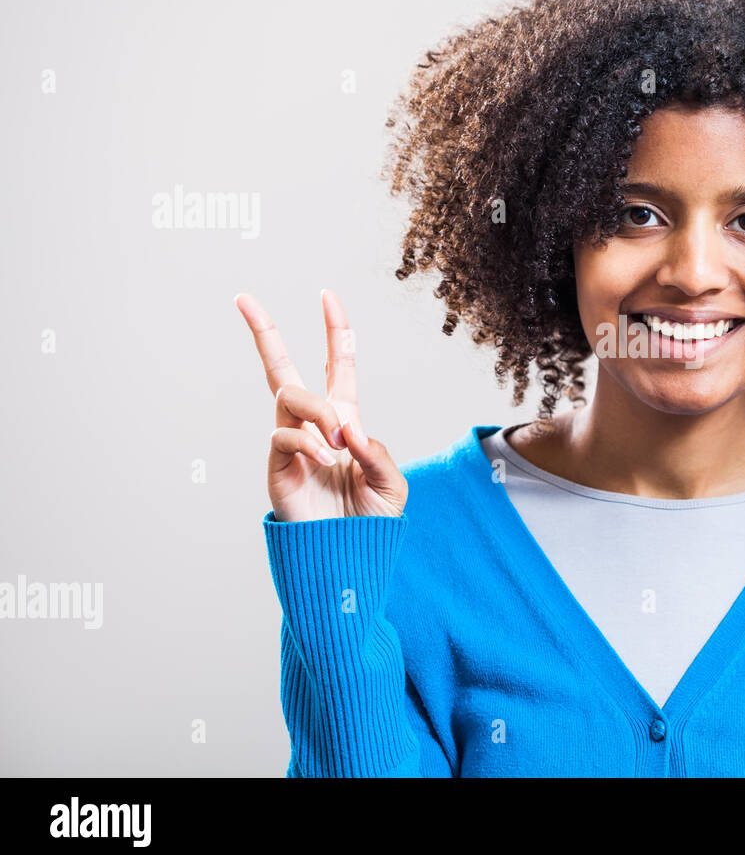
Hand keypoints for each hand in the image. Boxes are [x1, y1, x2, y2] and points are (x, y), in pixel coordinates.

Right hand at [235, 290, 407, 521]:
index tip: (327, 297)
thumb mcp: (391, 481)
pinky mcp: (277, 467)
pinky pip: (283, 435)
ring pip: (289, 395)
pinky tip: (328, 461)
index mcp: (346, 421)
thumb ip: (375, 449)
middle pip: (283, 369)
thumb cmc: (371, 521)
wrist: (349, 557)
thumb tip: (347, 428)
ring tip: (338, 443)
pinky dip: (308, 442)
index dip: (336, 332)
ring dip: (318, 410)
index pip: (338, 366)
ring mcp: (291, 444)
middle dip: (265, 332)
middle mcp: (314, 425)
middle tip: (244, 298)